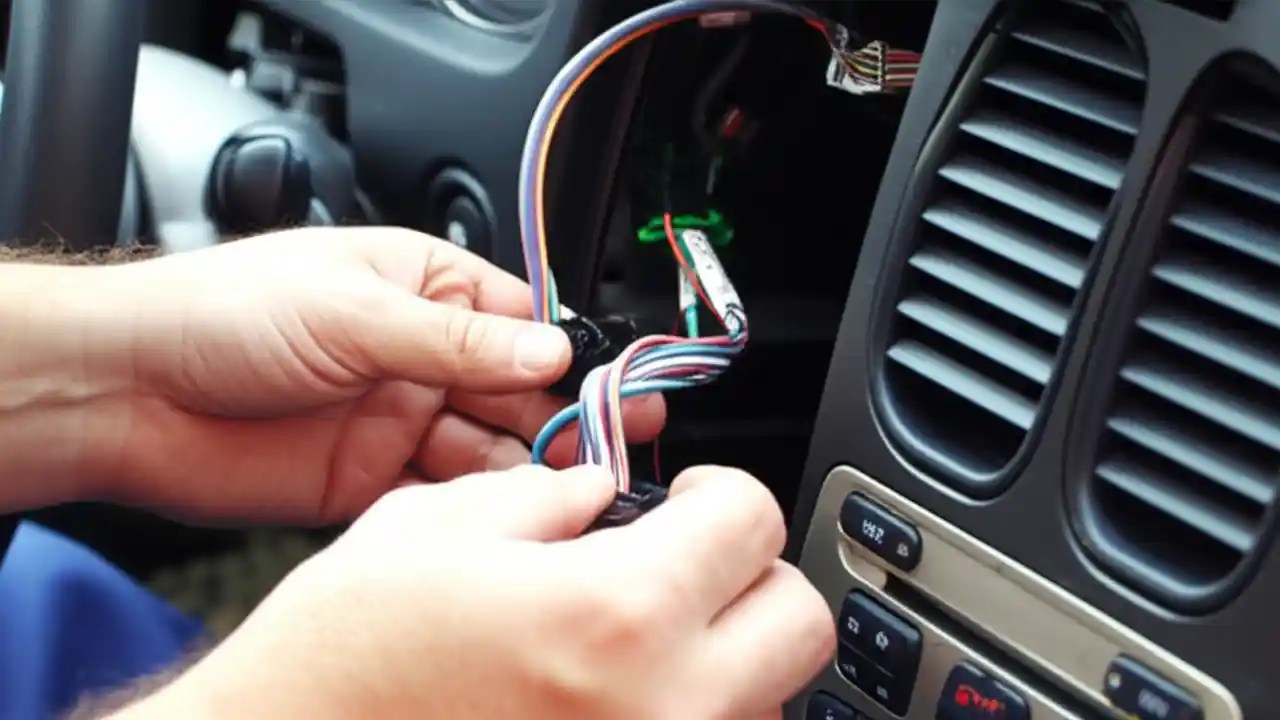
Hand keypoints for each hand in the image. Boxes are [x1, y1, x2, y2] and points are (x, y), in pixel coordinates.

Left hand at [0, 228, 662, 519]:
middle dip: (569, 415)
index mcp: (422, 290)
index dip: (571, 353)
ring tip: (580, 481)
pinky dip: (483, 507)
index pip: (522, 319)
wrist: (130, 393)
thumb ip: (456, 342)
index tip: (619, 383)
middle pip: (517, 390)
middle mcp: (418, 357)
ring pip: (489, 448)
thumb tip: (546, 350)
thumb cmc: (222, 314)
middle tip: (621, 439)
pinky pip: (445, 495)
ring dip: (534, 465)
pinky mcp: (372, 480)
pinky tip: (517, 511)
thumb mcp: (354, 310)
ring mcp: (398, 420)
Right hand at [121, 465, 835, 719]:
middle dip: (751, 574)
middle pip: (801, 620)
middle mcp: (662, 710)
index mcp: (615, 613)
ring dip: (728, 654)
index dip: (718, 491)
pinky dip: (691, 713)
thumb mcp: (433, 528)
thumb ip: (547, 497)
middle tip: (688, 563)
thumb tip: (602, 491)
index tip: (689, 500)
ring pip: (769, 700)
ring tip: (637, 640)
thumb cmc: (339, 662)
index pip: (752, 519)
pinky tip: (615, 697)